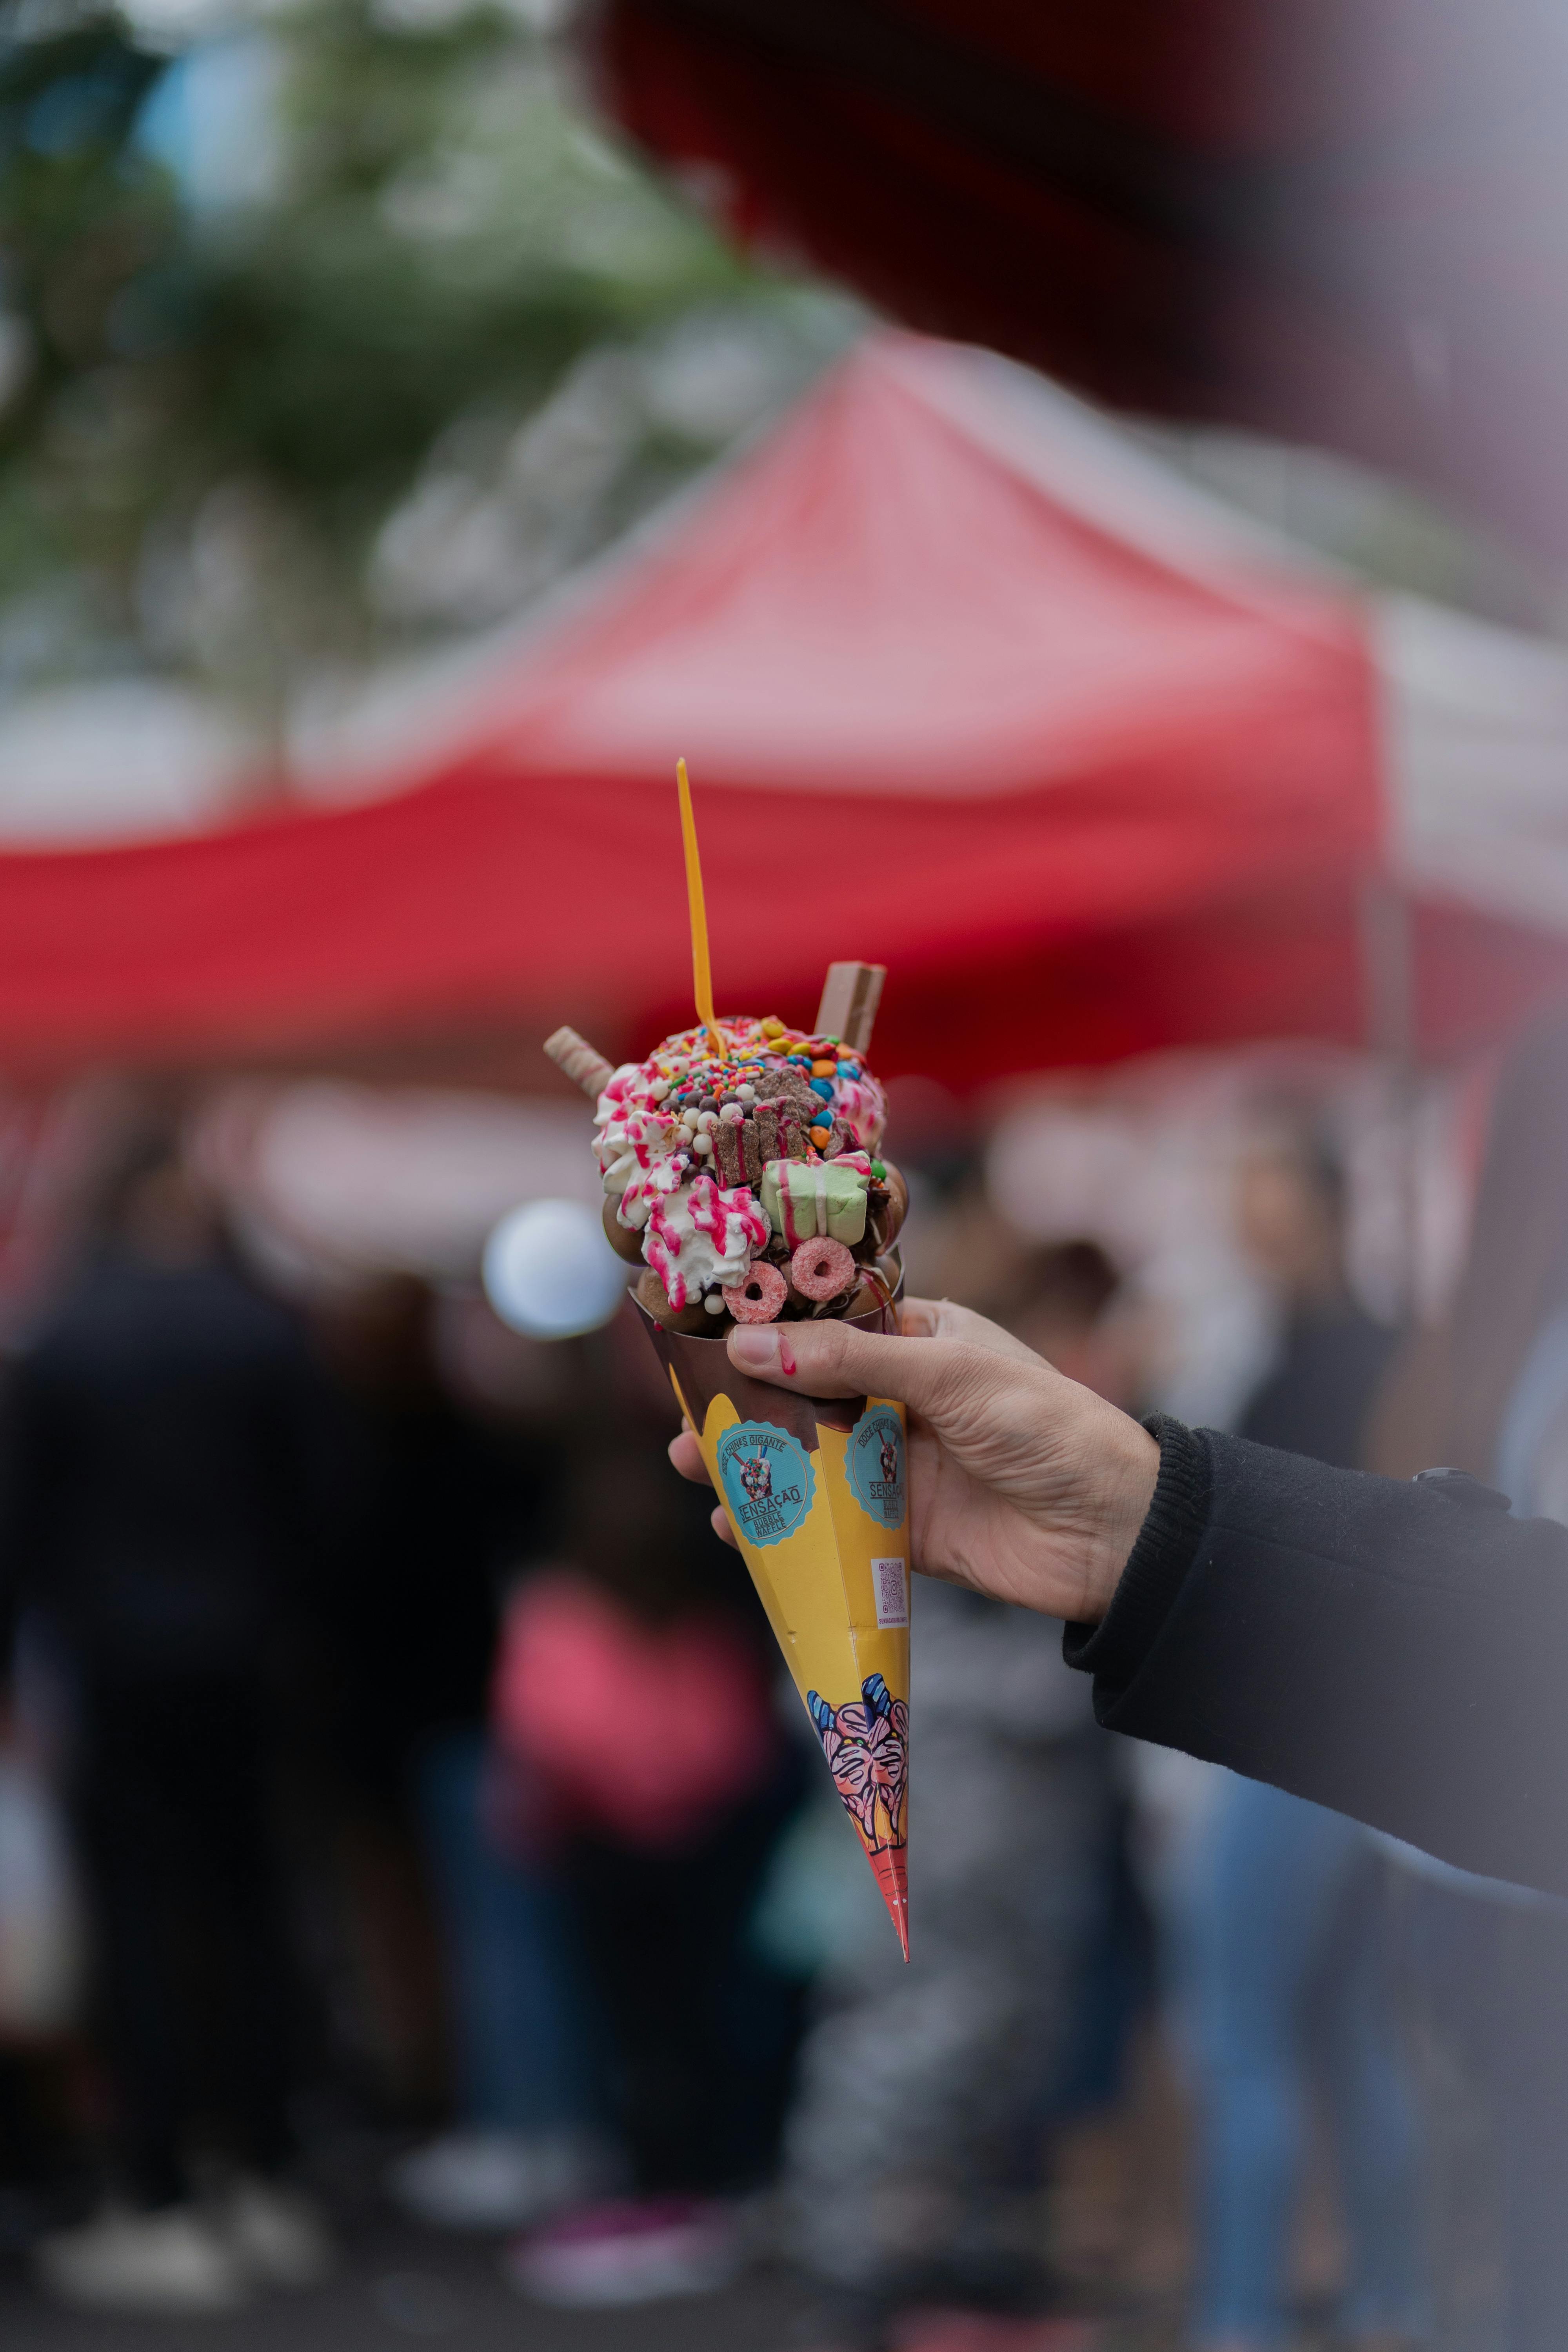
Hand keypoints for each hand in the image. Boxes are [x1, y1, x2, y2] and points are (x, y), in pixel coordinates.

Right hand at [668, 1296, 1158, 1624]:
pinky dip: (783, 1527)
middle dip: (745, 1401)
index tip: (705, 1329)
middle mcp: (904, 1398)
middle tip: (686, 1409)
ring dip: (753, 1462)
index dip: (770, 1326)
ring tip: (693, 1463)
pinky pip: (827, 1524)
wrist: (1113, 1532)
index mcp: (922, 1339)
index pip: (830, 1323)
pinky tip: (737, 1528)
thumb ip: (849, 1363)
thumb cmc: (1047, 1427)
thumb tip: (750, 1346)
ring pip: (809, 1459)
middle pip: (806, 1394)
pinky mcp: (901, 1529)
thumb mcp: (949, 1374)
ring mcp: (900, 1465)